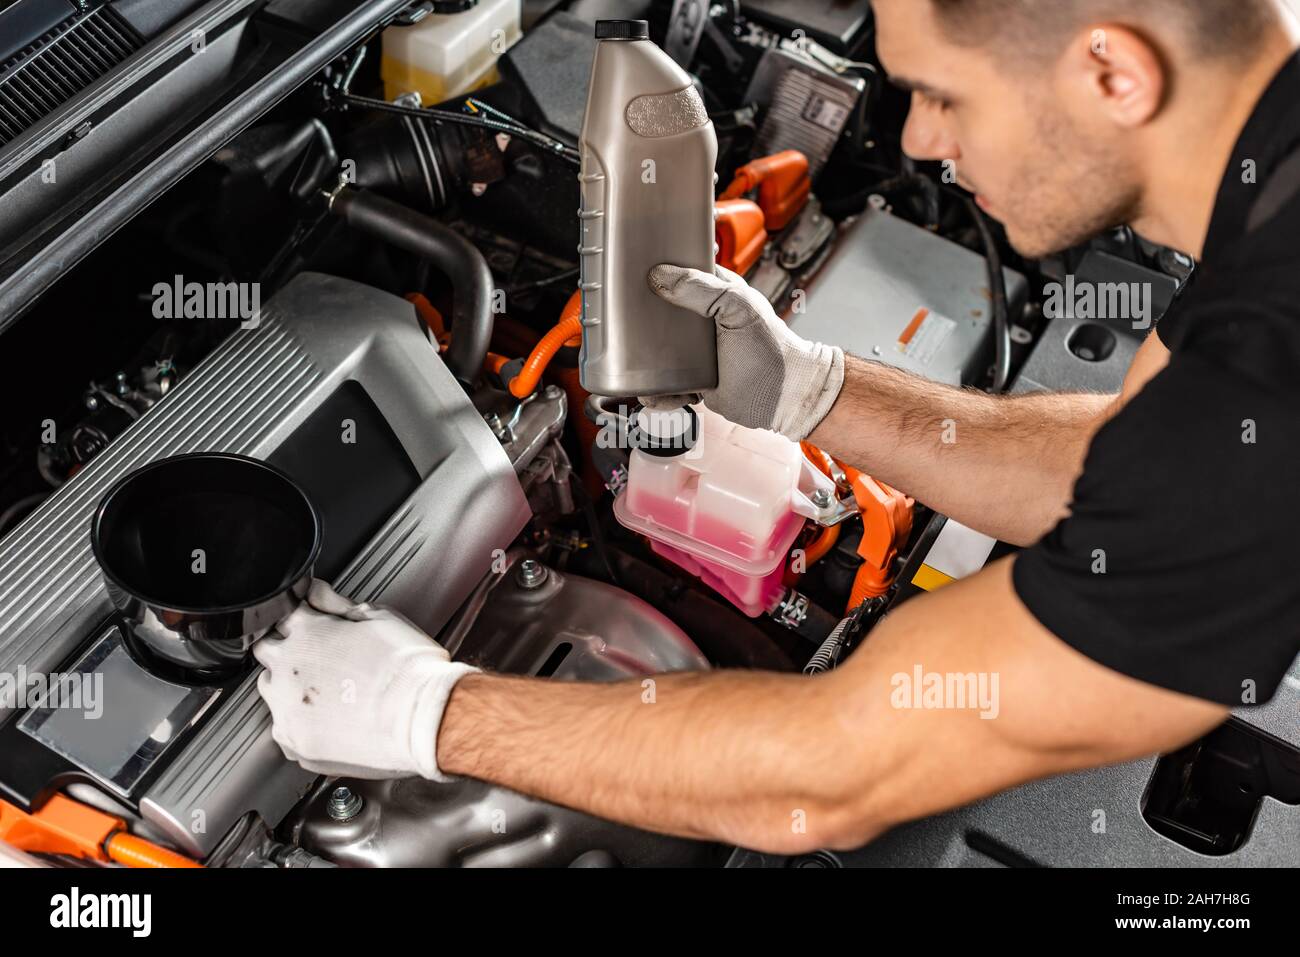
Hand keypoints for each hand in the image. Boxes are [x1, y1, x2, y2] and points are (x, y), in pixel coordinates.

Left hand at [253, 580, 478, 779]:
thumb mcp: (380, 618)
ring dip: (289, 686)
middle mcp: (288, 669)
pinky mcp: (296, 743)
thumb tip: (315, 591)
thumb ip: (337, 603)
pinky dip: (301, 723)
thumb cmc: (409, 669)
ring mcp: (288, 709)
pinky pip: (285, 729)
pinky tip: (329, 719)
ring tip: (327, 691)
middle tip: (321, 660)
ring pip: (271, 691)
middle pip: (267, 651)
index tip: (316, 628)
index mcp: (307, 631)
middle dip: (288, 651)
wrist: (423, 718)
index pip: (282, 615)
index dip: (302, 620)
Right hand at [646, 264, 844, 439]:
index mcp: (714, 294)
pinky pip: (665, 385)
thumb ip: (702, 289)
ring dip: (643, 360)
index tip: (633, 271)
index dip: (656, 270)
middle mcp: (701, 321)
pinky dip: (657, 392)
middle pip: (659, 313)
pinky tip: (659, 394)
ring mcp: (696, 351)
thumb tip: (659, 277)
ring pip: (656, 350)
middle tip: (623, 323)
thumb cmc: (772, 350)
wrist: (785, 397)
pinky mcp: (693, 380)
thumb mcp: (738, 308)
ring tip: (637, 368)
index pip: (679, 272)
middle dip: (639, 320)